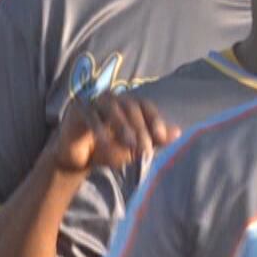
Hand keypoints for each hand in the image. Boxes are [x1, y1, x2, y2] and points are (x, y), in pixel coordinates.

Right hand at [50, 91, 178, 175]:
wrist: (78, 158)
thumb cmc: (107, 150)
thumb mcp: (133, 147)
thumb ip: (153, 139)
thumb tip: (178, 133)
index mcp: (127, 103)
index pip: (145, 105)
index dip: (155, 120)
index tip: (161, 138)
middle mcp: (112, 98)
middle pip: (130, 106)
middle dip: (140, 128)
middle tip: (145, 150)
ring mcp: (94, 100)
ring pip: (112, 107)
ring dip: (123, 126)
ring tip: (130, 146)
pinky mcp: (77, 108)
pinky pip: (91, 116)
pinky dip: (99, 130)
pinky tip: (105, 144)